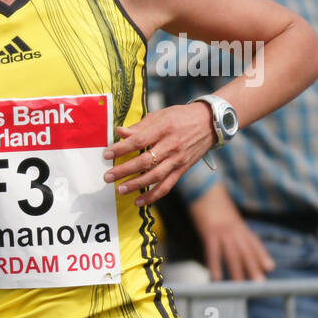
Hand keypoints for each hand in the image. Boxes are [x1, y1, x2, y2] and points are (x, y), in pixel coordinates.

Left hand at [103, 103, 217, 206]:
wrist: (210, 123)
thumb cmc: (181, 117)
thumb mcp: (160, 115)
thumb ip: (139, 127)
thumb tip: (119, 132)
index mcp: (164, 128)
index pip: (139, 141)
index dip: (121, 149)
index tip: (106, 155)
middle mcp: (172, 145)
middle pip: (145, 161)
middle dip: (124, 170)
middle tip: (108, 177)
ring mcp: (178, 159)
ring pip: (155, 176)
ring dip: (136, 185)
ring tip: (120, 190)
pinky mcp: (182, 170)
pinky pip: (167, 186)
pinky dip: (152, 196)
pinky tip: (138, 202)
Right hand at [188, 186, 274, 281]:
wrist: (203, 188)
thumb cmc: (212, 202)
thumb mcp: (225, 214)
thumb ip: (230, 226)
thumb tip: (233, 238)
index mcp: (239, 225)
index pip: (253, 242)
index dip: (261, 254)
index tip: (270, 267)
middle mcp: (234, 229)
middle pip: (246, 251)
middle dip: (254, 267)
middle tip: (260, 283)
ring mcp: (222, 231)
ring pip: (233, 254)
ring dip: (238, 271)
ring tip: (241, 287)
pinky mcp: (209, 232)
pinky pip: (213, 252)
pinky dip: (215, 266)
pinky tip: (217, 278)